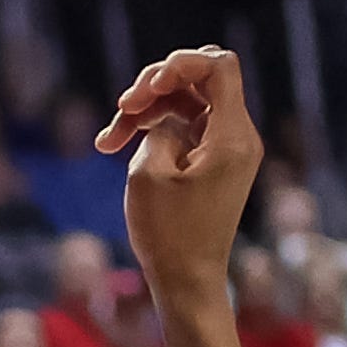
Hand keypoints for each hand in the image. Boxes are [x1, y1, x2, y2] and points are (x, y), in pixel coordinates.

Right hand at [99, 47, 265, 302]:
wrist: (187, 282)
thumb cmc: (168, 233)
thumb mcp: (149, 170)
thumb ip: (158, 125)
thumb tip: (165, 115)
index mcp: (232, 135)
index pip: (217, 66)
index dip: (177, 64)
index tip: (146, 90)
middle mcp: (239, 136)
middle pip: (200, 78)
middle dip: (156, 84)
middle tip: (124, 109)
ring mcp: (228, 148)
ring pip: (186, 102)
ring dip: (146, 110)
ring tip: (107, 140)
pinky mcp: (214, 162)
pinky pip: (186, 126)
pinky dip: (154, 129)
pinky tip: (117, 145)